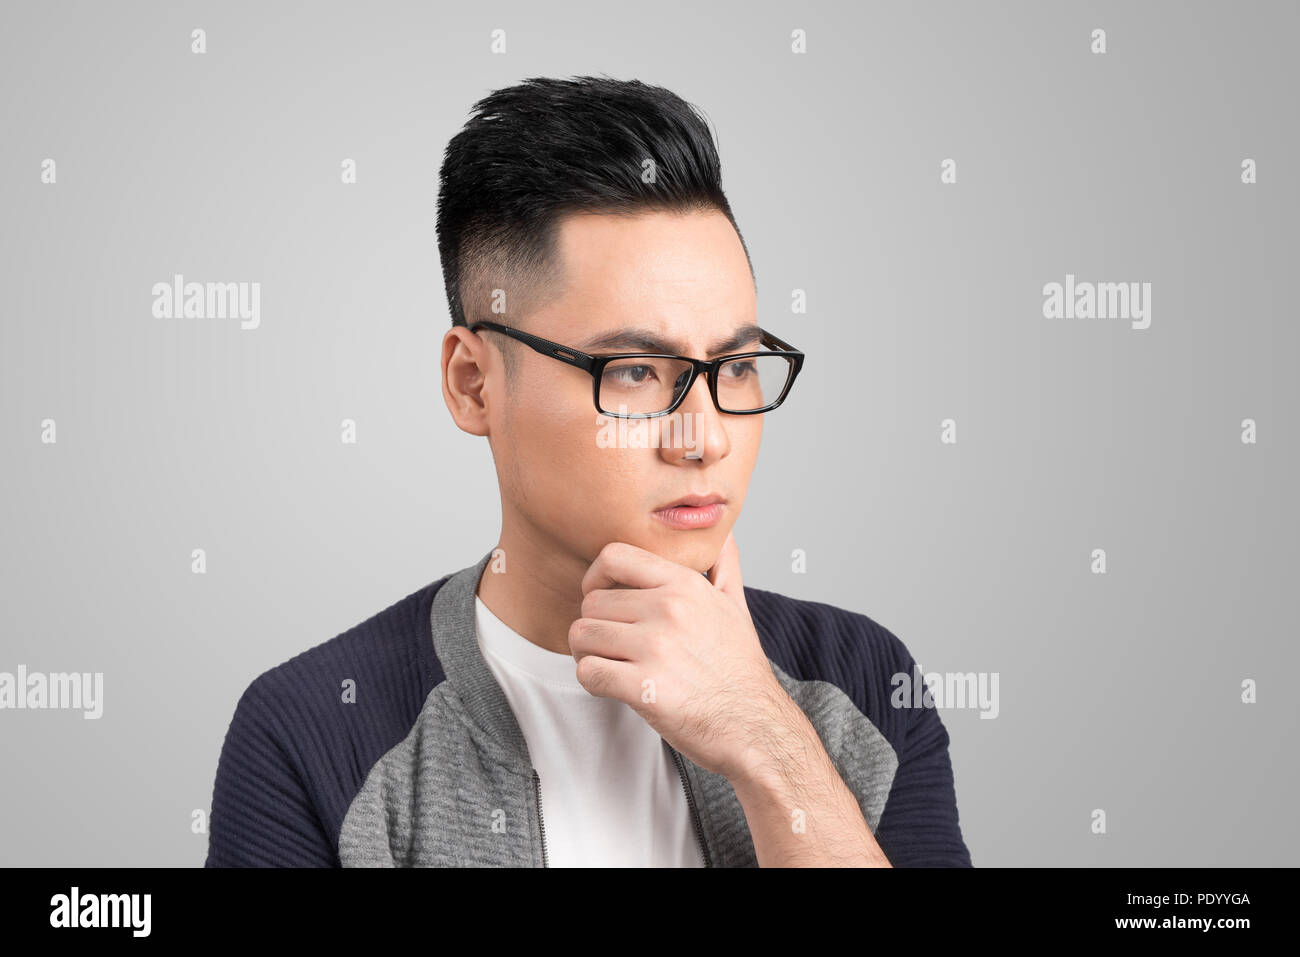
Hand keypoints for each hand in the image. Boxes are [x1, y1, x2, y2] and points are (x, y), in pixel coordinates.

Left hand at [569, 531, 798, 784]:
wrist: (755, 727)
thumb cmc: (740, 671)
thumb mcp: (737, 607)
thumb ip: (724, 565)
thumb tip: (724, 532)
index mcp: (685, 585)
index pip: (613, 556)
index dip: (595, 577)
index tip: (600, 597)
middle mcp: (669, 610)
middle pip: (592, 602)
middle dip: (593, 625)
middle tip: (608, 645)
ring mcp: (655, 648)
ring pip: (582, 635)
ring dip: (587, 653)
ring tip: (607, 664)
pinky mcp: (643, 687)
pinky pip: (588, 672)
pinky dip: (592, 681)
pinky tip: (611, 687)